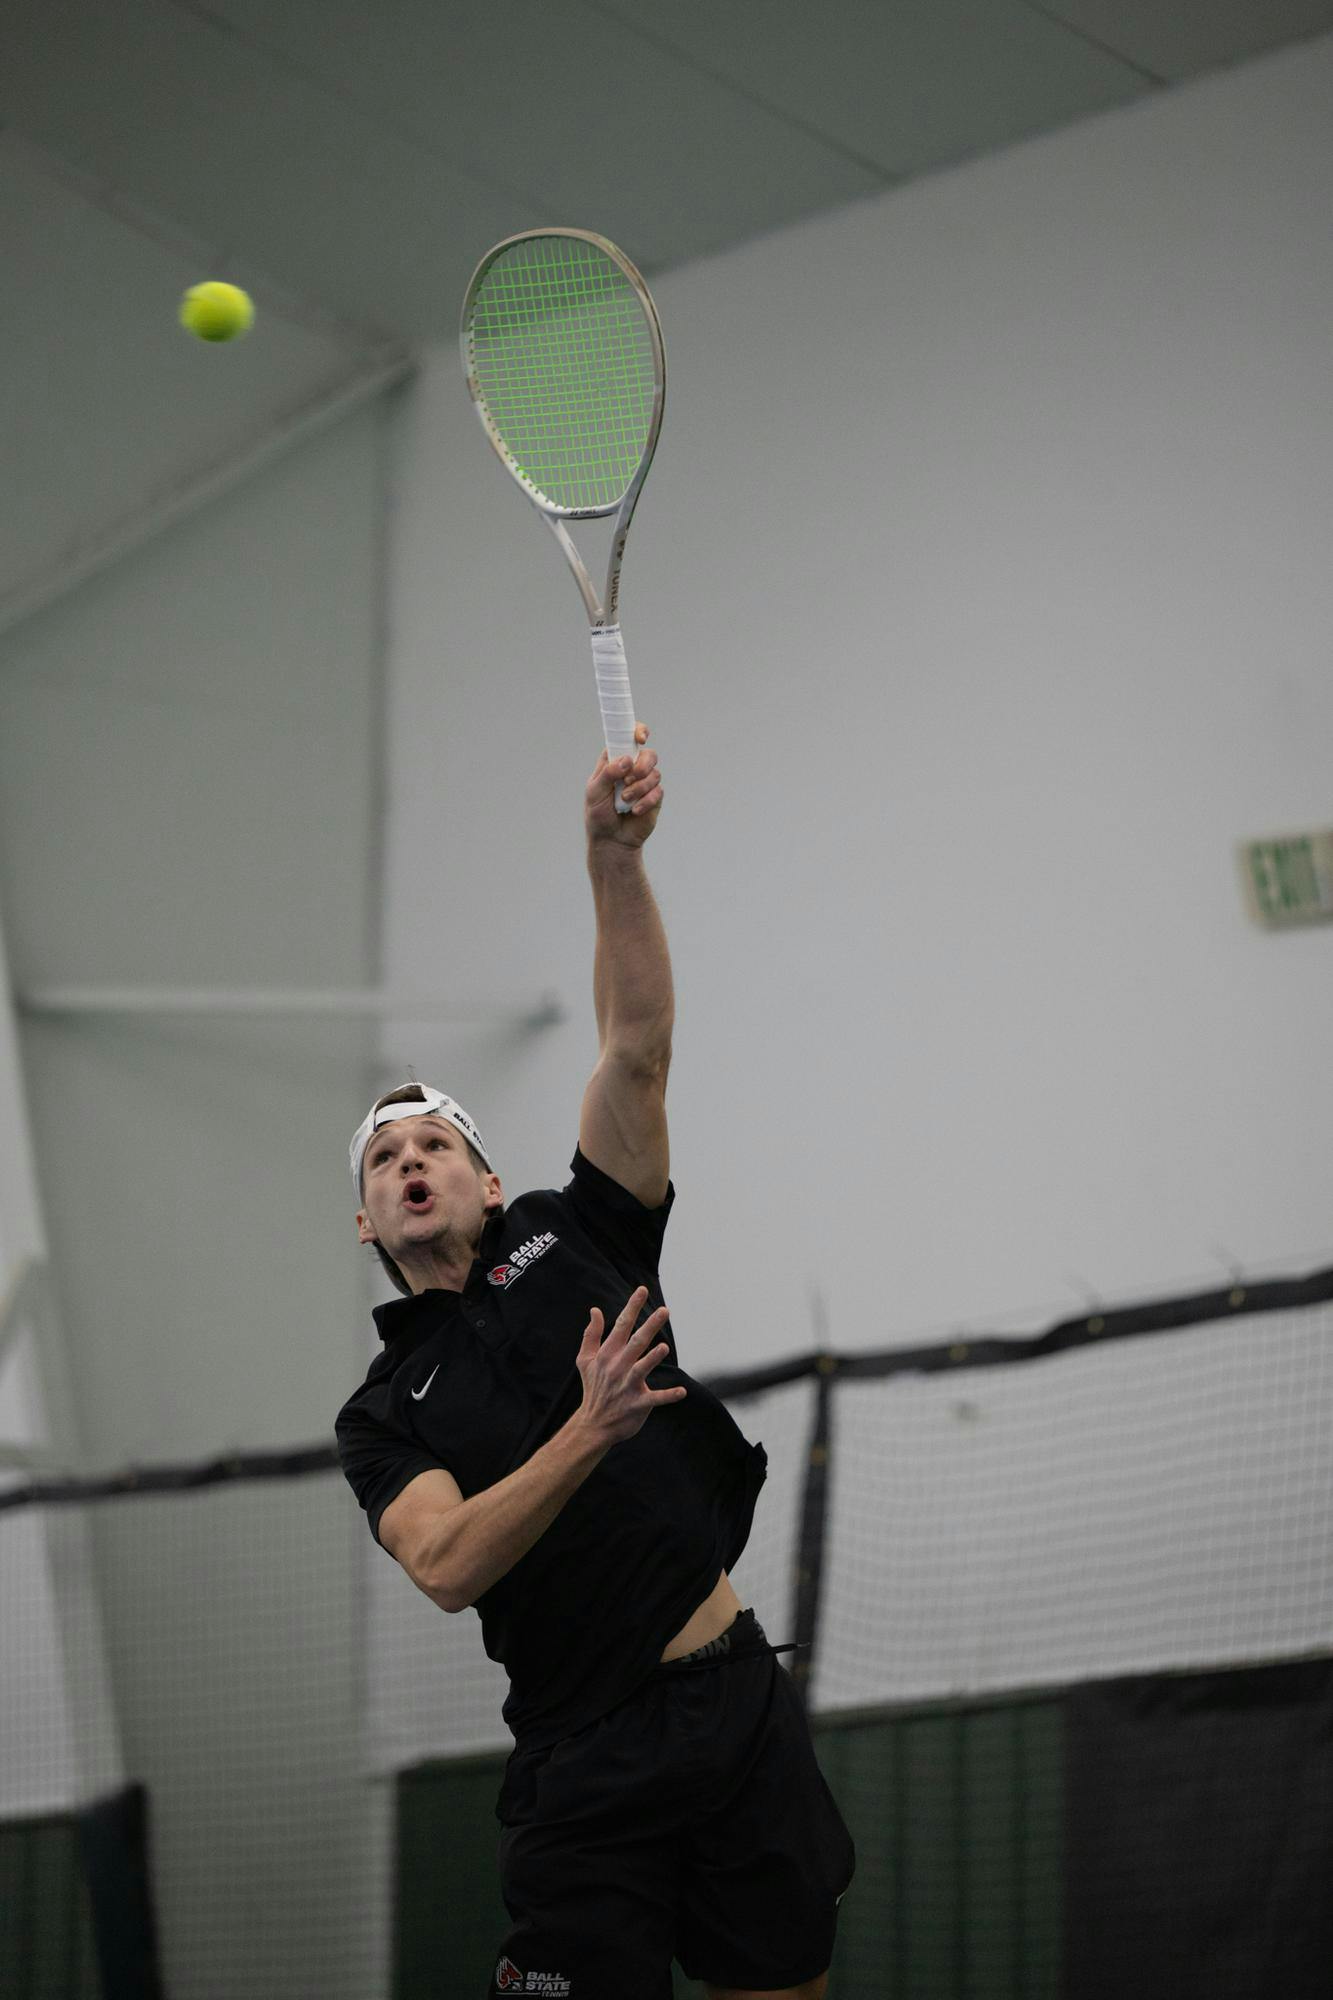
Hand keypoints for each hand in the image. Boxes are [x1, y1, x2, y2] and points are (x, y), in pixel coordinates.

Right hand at [575, 1285, 685, 1444]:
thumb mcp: (585, 1360)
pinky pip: (655, 1399)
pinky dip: (668, 1396)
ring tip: (664, 1347)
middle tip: (665, 1310)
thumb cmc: (593, 1388)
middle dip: (650, 1326)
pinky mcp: (637, 1404)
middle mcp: (618, 1367)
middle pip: (636, 1342)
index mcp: (608, 1354)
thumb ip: (591, 1334)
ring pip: (642, 1369)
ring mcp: (627, 1386)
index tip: (642, 1290)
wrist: (593, 1425)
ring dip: (653, 1358)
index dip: (632, 1307)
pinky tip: (682, 1392)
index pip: (621, 1326)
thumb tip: (595, 1310)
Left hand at [585, 724, 663, 847]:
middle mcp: (632, 769)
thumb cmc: (599, 814)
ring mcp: (645, 783)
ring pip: (654, 773)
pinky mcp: (654, 797)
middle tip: (629, 778)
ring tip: (625, 800)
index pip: (628, 739)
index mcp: (614, 761)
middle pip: (648, 754)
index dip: (638, 732)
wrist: (611, 840)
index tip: (641, 738)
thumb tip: (626, 760)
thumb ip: (608, 773)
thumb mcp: (595, 792)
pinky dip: (645, 801)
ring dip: (639, 787)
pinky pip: (657, 791)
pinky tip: (635, 810)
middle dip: (642, 765)